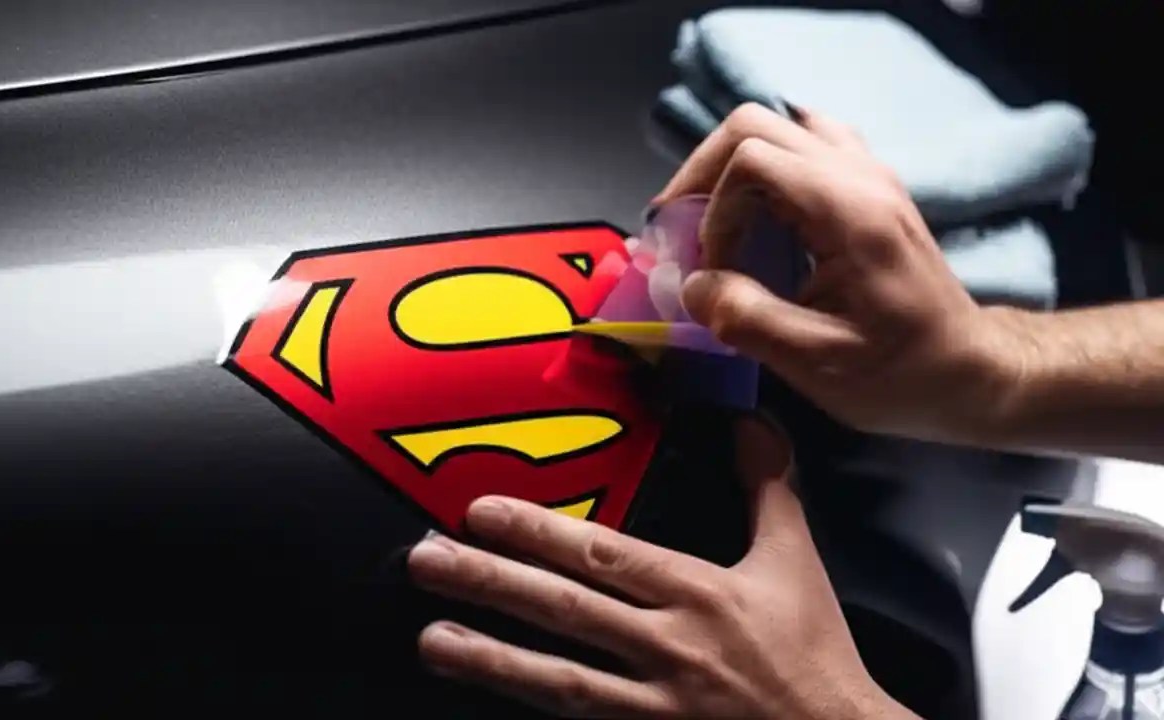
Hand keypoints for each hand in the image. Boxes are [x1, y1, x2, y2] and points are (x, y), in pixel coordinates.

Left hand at [407, 417, 917, 719]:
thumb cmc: (812, 652)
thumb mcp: (796, 561)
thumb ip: (767, 488)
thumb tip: (750, 420)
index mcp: (699, 593)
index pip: (604, 555)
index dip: (538, 533)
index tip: (481, 511)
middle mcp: (669, 645)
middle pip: (566, 610)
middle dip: (490, 582)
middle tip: (425, 562)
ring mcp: (656, 703)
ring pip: (561, 678)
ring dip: (491, 659)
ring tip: (431, 640)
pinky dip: (534, 711)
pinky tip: (488, 699)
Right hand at [659, 102, 1013, 443]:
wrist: (967, 369)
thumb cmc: (899, 372)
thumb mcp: (817, 363)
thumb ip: (747, 319)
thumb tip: (691, 286)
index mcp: (850, 210)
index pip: (752, 159)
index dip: (713, 210)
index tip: (714, 269)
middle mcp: (860, 174)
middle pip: (755, 124)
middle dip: (704, 174)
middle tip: (684, 230)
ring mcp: (867, 172)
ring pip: (777, 126)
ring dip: (731, 168)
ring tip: (714, 222)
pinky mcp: (867, 184)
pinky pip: (802, 144)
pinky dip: (764, 170)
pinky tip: (756, 217)